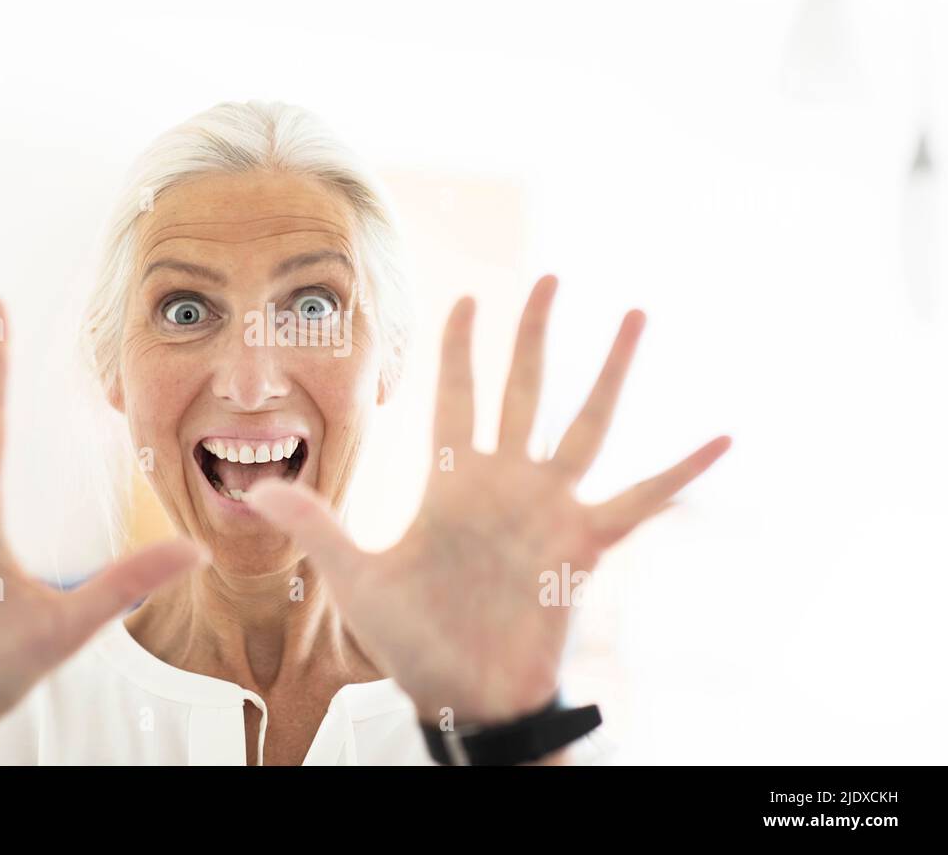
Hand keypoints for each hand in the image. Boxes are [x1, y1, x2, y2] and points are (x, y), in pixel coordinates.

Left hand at [247, 275, 730, 726]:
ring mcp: (549, 509)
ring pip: (586, 422)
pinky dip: (680, 472)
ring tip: (634, 315)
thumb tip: (255, 489)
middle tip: (551, 277)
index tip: (468, 298)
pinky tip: (719, 438)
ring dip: (609, 370)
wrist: (465, 698)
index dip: (462, 349)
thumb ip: (318, 527)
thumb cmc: (413, 642)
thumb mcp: (356, 580)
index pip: (457, 397)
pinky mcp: (584, 545)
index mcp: (453, 483)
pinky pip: (641, 500)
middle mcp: (506, 483)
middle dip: (535, 333)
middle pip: (524, 389)